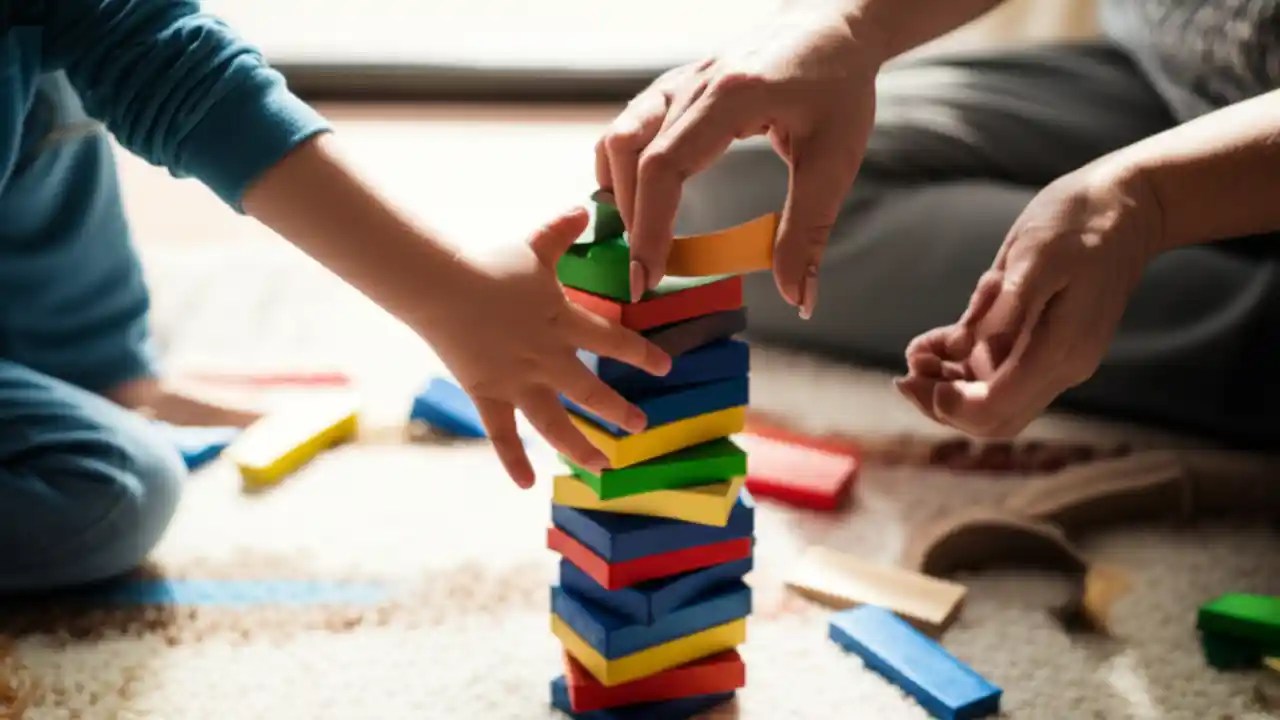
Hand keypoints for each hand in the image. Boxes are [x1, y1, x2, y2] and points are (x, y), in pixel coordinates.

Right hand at [417, 208, 671, 487]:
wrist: (444, 287)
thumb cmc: (490, 265)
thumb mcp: (533, 246)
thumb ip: (562, 232)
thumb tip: (583, 208)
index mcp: (564, 323)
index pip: (614, 341)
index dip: (640, 355)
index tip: (664, 368)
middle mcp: (548, 359)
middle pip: (591, 391)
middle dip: (619, 411)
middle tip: (641, 427)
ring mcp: (518, 382)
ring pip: (556, 423)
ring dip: (581, 446)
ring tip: (603, 465)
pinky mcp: (488, 395)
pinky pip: (502, 435)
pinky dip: (513, 461)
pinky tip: (527, 485)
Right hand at [596, 9, 881, 314]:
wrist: (835, 28)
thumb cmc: (839, 86)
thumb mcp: (833, 162)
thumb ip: (809, 232)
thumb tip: (799, 298)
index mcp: (731, 96)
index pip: (664, 166)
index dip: (648, 227)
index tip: (646, 276)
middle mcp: (694, 83)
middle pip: (629, 153)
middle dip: (631, 220)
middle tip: (643, 271)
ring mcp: (679, 80)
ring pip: (618, 135)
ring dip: (617, 190)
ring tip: (637, 236)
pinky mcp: (676, 85)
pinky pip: (630, 124)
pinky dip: (621, 166)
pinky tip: (636, 198)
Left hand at [895, 166, 1161, 436]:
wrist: (1128, 206)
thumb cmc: (1079, 222)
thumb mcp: (1036, 255)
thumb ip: (1003, 306)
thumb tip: (962, 348)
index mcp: (1059, 352)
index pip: (996, 408)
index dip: (948, 403)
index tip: (912, 375)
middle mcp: (1060, 367)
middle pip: (992, 418)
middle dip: (941, 404)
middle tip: (903, 376)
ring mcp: (1053, 359)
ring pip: (991, 400)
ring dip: (947, 386)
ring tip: (916, 353)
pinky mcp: (1042, 344)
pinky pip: (997, 373)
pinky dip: (960, 367)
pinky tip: (931, 344)